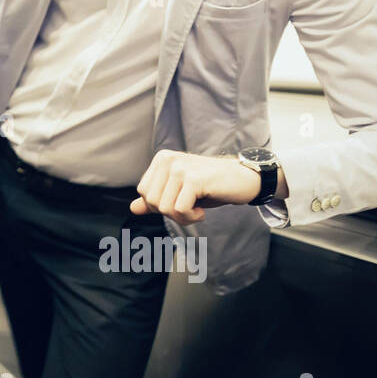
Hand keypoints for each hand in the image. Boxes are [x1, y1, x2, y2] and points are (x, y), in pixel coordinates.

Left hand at [129, 151, 261, 224]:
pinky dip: (190, 218)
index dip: (159, 206)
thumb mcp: (180, 192)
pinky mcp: (194, 179)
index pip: (143, 192)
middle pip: (151, 201)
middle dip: (169, 213)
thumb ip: (156, 198)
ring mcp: (180, 168)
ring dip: (182, 217)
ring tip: (197, 209)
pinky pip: (179, 209)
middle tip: (189, 209)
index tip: (179, 203)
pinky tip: (202, 212)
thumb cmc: (211, 187)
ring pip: (164, 208)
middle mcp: (168, 159)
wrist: (243, 180)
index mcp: (162, 159)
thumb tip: (133, 209)